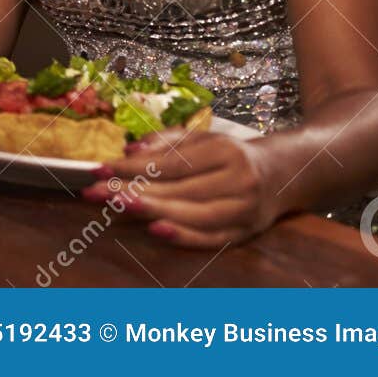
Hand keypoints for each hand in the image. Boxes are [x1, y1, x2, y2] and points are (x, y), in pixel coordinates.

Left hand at [85, 128, 283, 247]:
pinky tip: (156, 230)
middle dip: (133, 190)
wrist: (282, 174)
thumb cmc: (230, 154)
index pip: (172, 162)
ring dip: (153, 211)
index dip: (134, 166)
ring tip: (118, 207)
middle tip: (95, 192)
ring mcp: (245, 210)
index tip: (99, 168)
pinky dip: (184, 236)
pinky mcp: (246, 233)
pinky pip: (212, 239)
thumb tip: (129, 150)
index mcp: (225, 151)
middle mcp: (239, 180)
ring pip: (194, 214)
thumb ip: (164, 141)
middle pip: (180, 189)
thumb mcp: (200, 138)